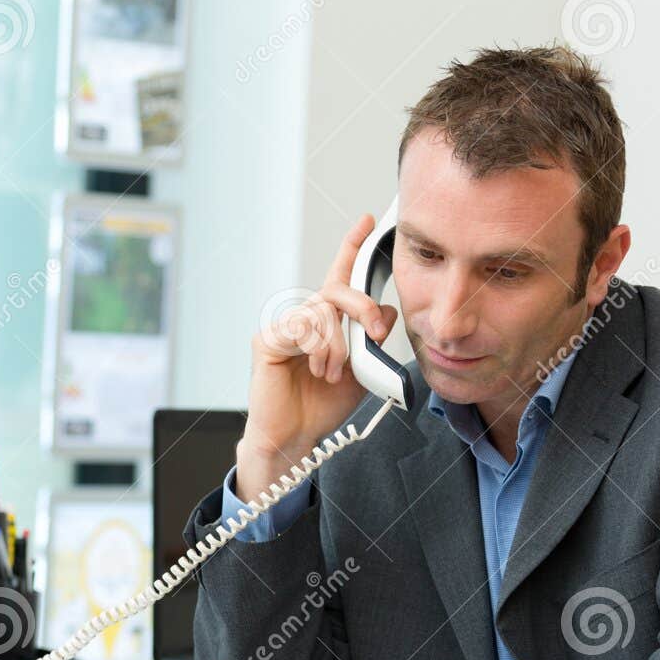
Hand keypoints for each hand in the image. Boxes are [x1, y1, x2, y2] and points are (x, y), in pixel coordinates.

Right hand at [236, 214, 400, 502]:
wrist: (297, 438)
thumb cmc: (322, 406)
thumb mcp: (363, 372)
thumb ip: (373, 342)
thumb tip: (390, 312)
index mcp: (326, 322)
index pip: (340, 277)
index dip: (352, 247)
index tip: (369, 221)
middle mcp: (304, 319)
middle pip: (337, 289)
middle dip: (363, 306)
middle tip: (376, 332)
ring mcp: (284, 327)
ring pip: (323, 312)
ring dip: (339, 344)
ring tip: (335, 371)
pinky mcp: (269, 340)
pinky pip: (303, 328)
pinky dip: (319, 349)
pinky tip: (318, 369)